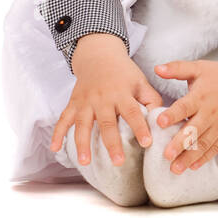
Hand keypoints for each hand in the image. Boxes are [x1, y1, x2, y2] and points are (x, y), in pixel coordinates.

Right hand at [49, 33, 164, 166]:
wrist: (99, 55)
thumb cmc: (124, 73)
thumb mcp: (141, 82)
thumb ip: (151, 100)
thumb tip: (162, 120)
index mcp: (122, 94)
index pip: (133, 113)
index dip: (140, 128)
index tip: (147, 143)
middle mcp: (102, 99)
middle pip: (107, 124)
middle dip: (112, 144)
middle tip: (118, 162)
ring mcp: (85, 102)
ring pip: (83, 125)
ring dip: (82, 144)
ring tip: (85, 162)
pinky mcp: (73, 103)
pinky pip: (63, 119)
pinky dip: (57, 133)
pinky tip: (55, 149)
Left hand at [152, 57, 217, 173]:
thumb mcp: (198, 67)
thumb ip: (177, 69)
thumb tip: (157, 68)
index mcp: (201, 96)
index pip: (185, 107)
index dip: (172, 115)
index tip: (159, 123)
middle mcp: (210, 112)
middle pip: (194, 130)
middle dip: (180, 143)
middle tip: (167, 155)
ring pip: (204, 143)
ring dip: (190, 157)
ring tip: (175, 168)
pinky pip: (216, 148)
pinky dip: (205, 158)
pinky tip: (193, 167)